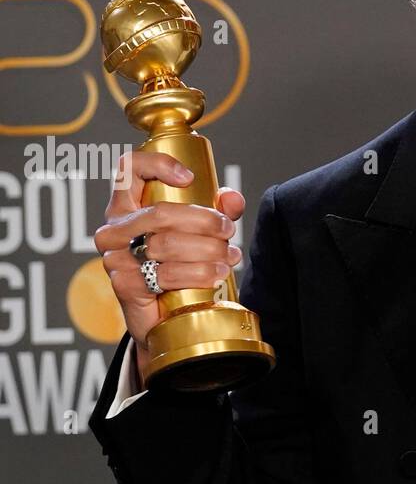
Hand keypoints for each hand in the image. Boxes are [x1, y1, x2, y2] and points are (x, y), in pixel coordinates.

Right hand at [94, 150, 245, 378]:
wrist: (163, 318)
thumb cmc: (178, 267)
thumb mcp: (199, 232)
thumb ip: (217, 210)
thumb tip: (232, 199)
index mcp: (127, 206)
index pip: (129, 169)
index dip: (158, 165)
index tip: (190, 178)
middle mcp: (115, 228)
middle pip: (160, 213)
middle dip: (204, 221)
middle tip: (228, 231)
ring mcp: (115, 257)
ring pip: (166, 245)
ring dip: (207, 251)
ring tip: (229, 257)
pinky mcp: (125, 285)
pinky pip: (165, 275)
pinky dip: (197, 274)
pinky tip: (215, 276)